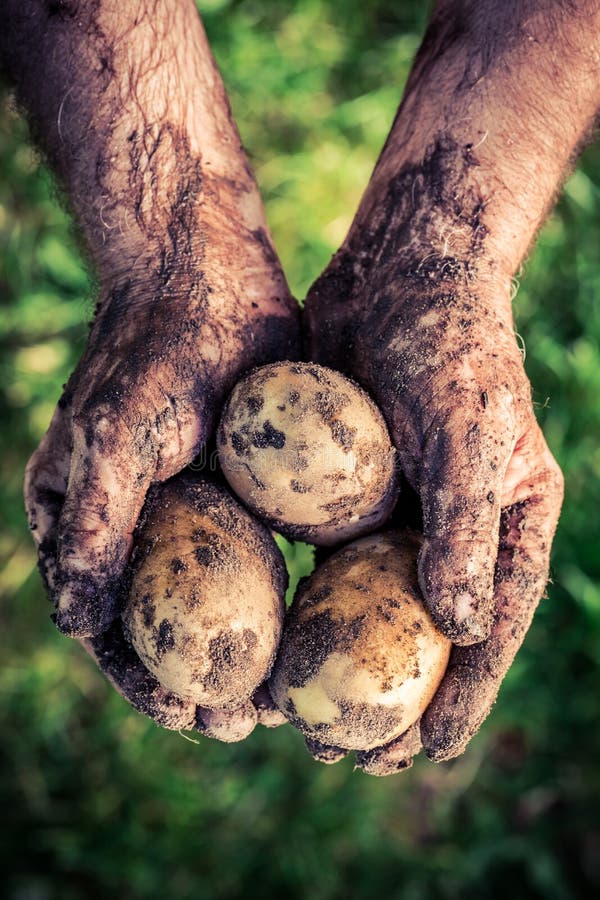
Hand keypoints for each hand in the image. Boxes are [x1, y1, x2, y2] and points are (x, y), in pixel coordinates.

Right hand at [10, 0, 298, 736]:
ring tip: (285, 697)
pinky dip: (280, 599)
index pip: (108, 624)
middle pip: (166, 629)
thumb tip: (76, 624)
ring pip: (217, 606)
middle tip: (249, 723)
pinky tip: (317, 627)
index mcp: (85, 521)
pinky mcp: (240, 489)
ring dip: (246, 655)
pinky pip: (256, 558)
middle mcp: (134, 525)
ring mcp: (190, 510)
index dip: (145, 679)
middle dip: (201, 682)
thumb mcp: (115, 439)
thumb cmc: (154, 351)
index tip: (192, 715)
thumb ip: (93, 529)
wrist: (208, 276)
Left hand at [304, 137, 562, 769]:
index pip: (493, 626)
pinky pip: (325, 559)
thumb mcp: (466, 433)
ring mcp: (399, 509)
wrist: (397, 271)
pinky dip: (303, 604)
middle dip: (391, 700)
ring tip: (301, 720)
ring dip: (338, 666)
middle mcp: (454, 524)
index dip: (464, 697)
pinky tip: (269, 643)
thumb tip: (463, 631)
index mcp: (508, 519)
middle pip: (424, 633)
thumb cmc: (449, 343)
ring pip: (368, 608)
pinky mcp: (347, 490)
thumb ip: (465, 529)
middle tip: (349, 757)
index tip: (426, 755)